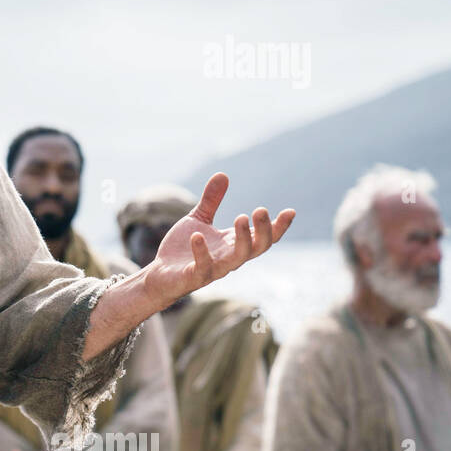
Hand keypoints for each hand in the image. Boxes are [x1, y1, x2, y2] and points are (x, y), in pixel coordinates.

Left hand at [143, 173, 295, 308]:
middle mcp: (228, 257)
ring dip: (242, 239)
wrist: (160, 274)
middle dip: (262, 231)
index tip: (290, 211)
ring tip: (240, 217)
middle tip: (260, 210)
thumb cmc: (183, 249)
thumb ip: (211, 201)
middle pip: (257, 248)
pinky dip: (201, 252)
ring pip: (237, 259)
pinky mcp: (194, 276)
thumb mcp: (198, 220)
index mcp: (233, 244)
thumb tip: (223, 174)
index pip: (263, 237)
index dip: (278, 226)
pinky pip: (202, 266)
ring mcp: (213, 268)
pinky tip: (197, 235)